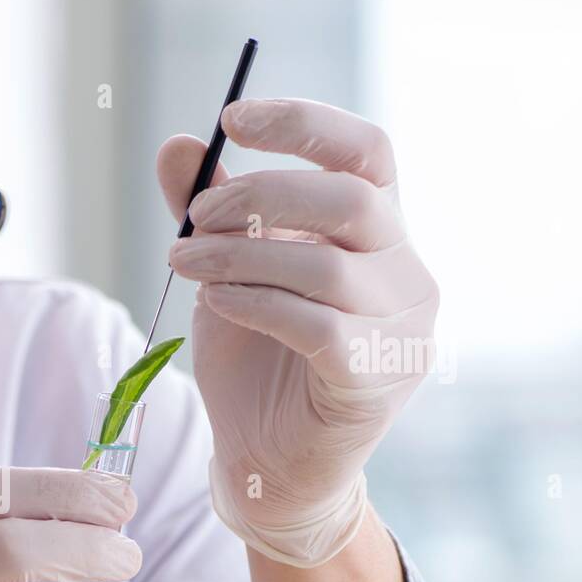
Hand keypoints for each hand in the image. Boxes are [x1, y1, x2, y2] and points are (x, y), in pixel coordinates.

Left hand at [158, 98, 438, 566]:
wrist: (267, 465)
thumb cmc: (255, 366)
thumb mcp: (227, 276)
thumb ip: (212, 215)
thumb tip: (176, 144)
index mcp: (379, 236)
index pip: (365, 152)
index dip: (304, 123)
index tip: (231, 117)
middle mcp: (405, 273)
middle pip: (350, 198)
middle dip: (260, 195)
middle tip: (193, 216)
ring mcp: (401, 328)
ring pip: (325, 264)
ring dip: (240, 255)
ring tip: (185, 263)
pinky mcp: (375, 378)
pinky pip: (315, 324)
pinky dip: (257, 303)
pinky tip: (218, 303)